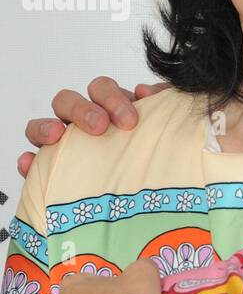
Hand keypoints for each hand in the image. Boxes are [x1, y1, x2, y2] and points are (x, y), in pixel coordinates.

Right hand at [17, 76, 168, 178]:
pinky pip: (31, 162)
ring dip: (47, 126)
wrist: (143, 203)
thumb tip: (156, 92)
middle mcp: (82, 124)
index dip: (112, 97)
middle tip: (100, 126)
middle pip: (69, 101)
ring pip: (43, 124)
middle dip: (83, 109)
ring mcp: (63, 146)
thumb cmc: (152, 160)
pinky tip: (29, 163)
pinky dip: (28, 160)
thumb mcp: (163, 134)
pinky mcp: (49, 171)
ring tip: (57, 135)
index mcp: (109, 112)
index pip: (102, 90)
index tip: (130, 119)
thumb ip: (163, 108)